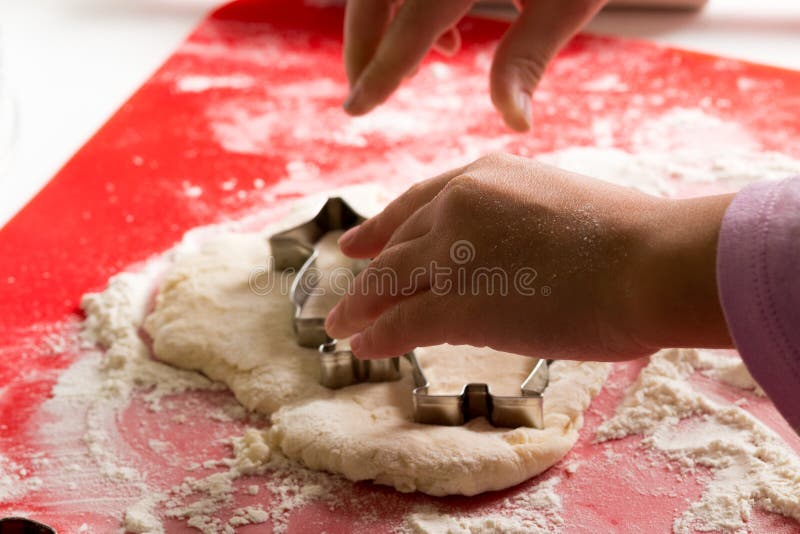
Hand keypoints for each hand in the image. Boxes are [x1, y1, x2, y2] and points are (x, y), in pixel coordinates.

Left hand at [325, 153, 733, 360]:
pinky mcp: (456, 304)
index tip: (360, 239)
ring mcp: (452, 254)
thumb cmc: (631, 240)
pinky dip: (377, 337)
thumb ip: (519, 223)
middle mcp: (458, 207)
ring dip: (359, 307)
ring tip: (340, 324)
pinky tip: (363, 346)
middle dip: (368, 268)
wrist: (649, 263)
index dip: (384, 224)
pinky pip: (401, 322)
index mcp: (486, 176)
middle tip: (345, 283)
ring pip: (388, 283)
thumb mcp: (560, 205)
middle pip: (398, 243)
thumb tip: (508, 252)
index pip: (420, 201)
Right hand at [343, 0, 607, 130]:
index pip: (414, 24)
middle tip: (365, 92)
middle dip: (362, 45)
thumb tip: (515, 124)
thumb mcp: (569, 1)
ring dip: (377, 23)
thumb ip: (528, 60)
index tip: (355, 109)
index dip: (381, 71)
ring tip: (408, 72)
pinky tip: (441, 37)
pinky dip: (401, 3)